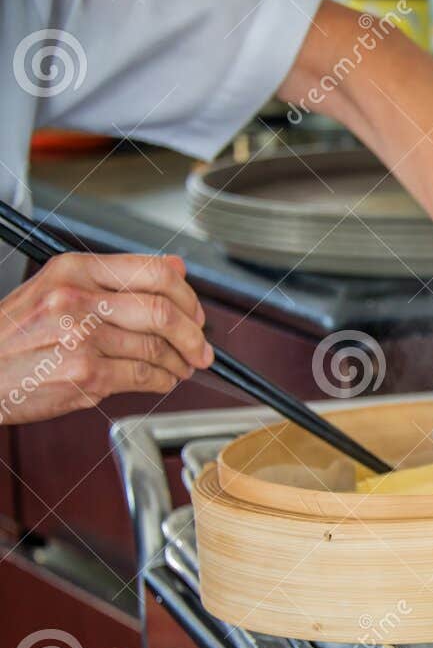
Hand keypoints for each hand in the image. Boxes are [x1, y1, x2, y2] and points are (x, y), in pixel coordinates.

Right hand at [0, 253, 211, 424]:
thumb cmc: (15, 334)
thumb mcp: (57, 287)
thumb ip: (116, 278)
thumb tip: (177, 266)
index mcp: (74, 270)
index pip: (156, 272)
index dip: (188, 296)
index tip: (196, 313)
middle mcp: (77, 298)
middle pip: (165, 312)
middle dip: (194, 336)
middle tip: (200, 349)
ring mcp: (81, 336)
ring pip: (159, 348)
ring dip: (180, 362)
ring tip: (180, 367)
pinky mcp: (85, 373)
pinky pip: (145, 376)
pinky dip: (163, 381)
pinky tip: (160, 380)